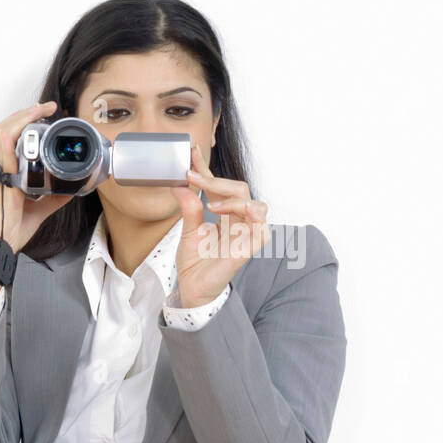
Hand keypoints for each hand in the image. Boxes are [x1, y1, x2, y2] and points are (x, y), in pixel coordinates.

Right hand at [0, 101, 72, 304]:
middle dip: (27, 113)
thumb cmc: (11, 229)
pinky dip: (11, 135)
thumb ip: (54, 197)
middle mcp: (3, 167)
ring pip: (3, 132)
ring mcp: (1, 172)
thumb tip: (72, 189)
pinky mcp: (2, 180)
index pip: (14, 137)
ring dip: (22, 117)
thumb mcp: (41, 209)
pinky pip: (3, 152)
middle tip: (48, 107)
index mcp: (10, 171)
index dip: (28, 122)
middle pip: (8, 128)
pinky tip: (22, 127)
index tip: (49, 115)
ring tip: (40, 110)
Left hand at [170, 142, 269, 308]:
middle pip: (241, 189)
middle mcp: (239, 222)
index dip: (208, 168)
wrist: (193, 289)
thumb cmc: (195, 263)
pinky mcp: (249, 250)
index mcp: (226, 215)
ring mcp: (246, 235)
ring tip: (210, 202)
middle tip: (193, 176)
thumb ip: (189, 208)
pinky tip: (226, 211)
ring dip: (233, 197)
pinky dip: (250, 216)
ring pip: (256, 204)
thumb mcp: (187, 231)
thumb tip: (180, 185)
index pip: (221, 185)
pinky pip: (262, 229)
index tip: (192, 153)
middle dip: (217, 179)